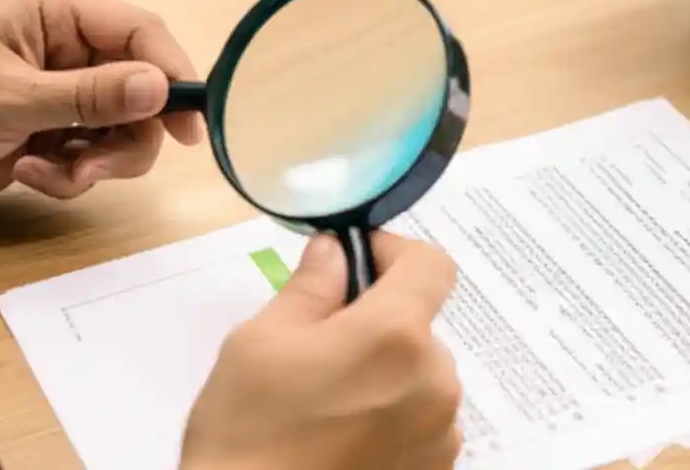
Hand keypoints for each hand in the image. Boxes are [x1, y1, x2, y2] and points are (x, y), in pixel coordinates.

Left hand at [0, 0, 203, 206]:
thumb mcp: (13, 98)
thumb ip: (92, 95)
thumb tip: (161, 89)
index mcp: (55, 12)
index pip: (139, 33)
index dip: (172, 74)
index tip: (190, 126)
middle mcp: (65, 46)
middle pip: (140, 88)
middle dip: (127, 135)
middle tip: (101, 168)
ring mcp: (59, 90)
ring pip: (121, 128)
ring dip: (97, 160)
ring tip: (55, 173)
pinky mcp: (50, 129)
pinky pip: (91, 153)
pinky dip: (69, 172)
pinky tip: (28, 172)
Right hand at [181, 231, 462, 469]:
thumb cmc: (248, 436)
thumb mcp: (260, 342)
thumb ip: (310, 287)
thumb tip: (333, 252)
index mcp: (395, 336)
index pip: (430, 264)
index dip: (394, 252)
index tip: (358, 262)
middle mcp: (435, 382)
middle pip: (420, 325)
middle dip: (377, 323)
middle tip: (320, 346)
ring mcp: (441, 433)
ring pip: (420, 375)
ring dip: (386, 374)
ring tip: (327, 402)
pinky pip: (423, 421)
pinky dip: (392, 417)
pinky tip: (343, 437)